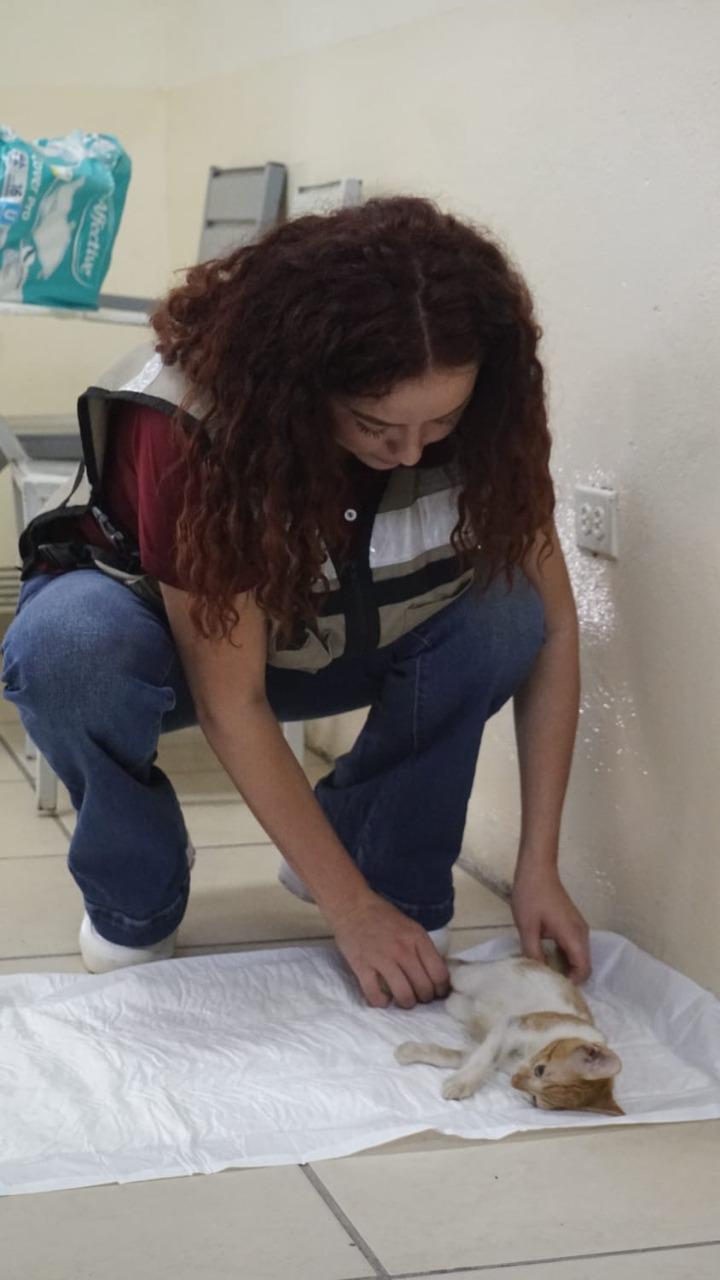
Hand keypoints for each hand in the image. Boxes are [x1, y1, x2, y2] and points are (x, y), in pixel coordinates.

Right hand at [329, 890, 450, 1008]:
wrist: (352, 906)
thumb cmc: (383, 916)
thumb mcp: (411, 927)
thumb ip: (422, 949)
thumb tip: (435, 975)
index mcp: (418, 938)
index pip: (439, 973)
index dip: (441, 989)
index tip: (437, 993)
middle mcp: (403, 950)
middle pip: (424, 987)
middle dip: (425, 998)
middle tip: (420, 998)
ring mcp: (382, 959)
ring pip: (404, 995)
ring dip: (406, 1003)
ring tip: (404, 1001)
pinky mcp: (362, 966)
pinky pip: (375, 994)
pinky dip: (381, 1002)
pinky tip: (382, 999)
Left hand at [510, 860, 590, 983]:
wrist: (537, 869)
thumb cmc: (531, 896)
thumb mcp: (528, 927)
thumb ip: (534, 953)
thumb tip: (539, 975)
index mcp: (574, 936)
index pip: (584, 970)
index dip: (572, 984)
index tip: (553, 989)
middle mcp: (582, 933)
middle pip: (584, 966)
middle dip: (569, 978)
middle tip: (547, 985)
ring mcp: (578, 928)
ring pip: (579, 957)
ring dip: (565, 967)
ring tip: (545, 975)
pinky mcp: (572, 924)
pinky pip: (573, 947)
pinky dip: (564, 956)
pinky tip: (546, 959)